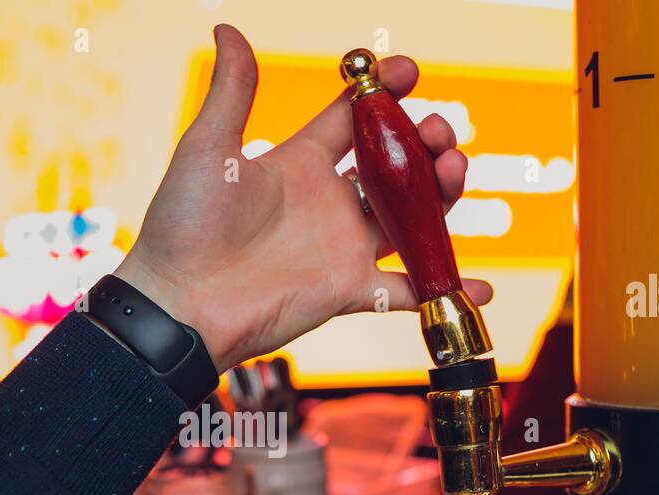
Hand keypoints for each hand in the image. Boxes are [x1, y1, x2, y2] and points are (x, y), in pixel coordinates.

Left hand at [114, 24, 492, 370]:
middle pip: (396, 165)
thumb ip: (232, 91)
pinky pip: (408, 290)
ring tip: (453, 168)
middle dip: (425, 142)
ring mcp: (342, 247)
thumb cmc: (184, 225)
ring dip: (442, 192)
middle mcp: (328, 203)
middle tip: (435, 132)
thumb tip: (228, 28)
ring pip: (411, 216)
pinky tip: (480, 285)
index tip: (409, 71)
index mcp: (298, 163)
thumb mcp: (208, 147)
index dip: (386, 92)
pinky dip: (444, 287)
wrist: (179, 302)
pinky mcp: (348, 290)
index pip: (357, 119)